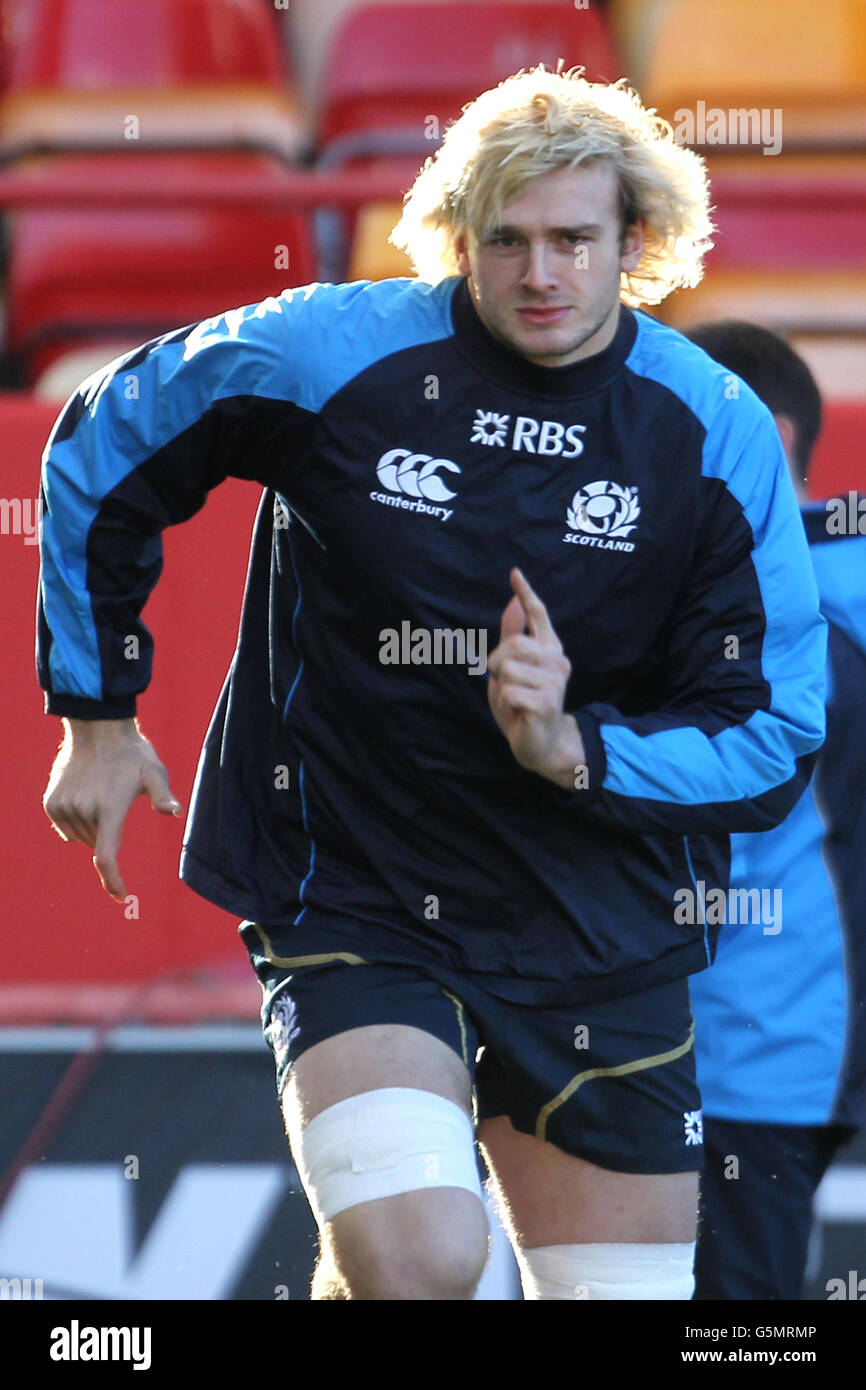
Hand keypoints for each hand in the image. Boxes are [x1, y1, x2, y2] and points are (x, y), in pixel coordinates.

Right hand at [43, 718, 181, 901]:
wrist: (96, 728)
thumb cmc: (131, 753)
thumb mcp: (153, 772)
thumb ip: (162, 795)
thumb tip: (174, 812)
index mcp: (110, 809)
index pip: (107, 857)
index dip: (113, 881)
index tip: (122, 897)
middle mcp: (84, 811)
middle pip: (98, 845)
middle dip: (109, 835)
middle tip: (117, 803)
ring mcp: (64, 807)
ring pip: (81, 838)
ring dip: (92, 828)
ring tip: (100, 795)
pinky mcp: (51, 803)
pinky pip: (65, 828)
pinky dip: (76, 821)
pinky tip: (85, 795)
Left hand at [487, 568, 585, 786]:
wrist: (541, 744)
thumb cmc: (524, 703)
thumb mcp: (512, 668)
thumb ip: (513, 636)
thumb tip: (513, 602)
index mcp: (549, 649)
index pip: (538, 615)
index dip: (526, 593)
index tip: (514, 573)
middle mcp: (557, 661)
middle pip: (513, 644)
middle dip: (498, 663)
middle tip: (506, 683)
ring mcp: (555, 682)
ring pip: (508, 669)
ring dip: (502, 687)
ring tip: (516, 700)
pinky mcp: (547, 702)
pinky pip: (508, 691)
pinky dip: (506, 703)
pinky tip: (519, 712)